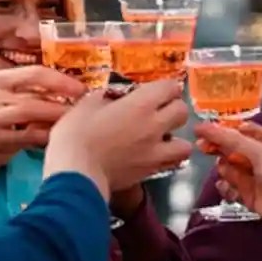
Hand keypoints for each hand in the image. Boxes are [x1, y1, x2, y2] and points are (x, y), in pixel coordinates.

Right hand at [0, 65, 87, 178]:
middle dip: (62, 98)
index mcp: (0, 79)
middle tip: (85, 105)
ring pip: (29, 112)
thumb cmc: (0, 121)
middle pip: (33, 92)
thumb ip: (36, 93)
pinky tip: (60, 138)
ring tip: (75, 120)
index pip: (35, 72)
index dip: (61, 79)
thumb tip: (76, 91)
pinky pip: (25, 135)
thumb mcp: (11, 100)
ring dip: (55, 116)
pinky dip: (44, 135)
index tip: (83, 88)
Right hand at [45, 79, 191, 198]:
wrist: (77, 173)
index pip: (170, 87)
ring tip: (161, 138)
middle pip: (182, 111)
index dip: (165, 87)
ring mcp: (155, 152)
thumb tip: (113, 98)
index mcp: (141, 104)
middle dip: (173, 108)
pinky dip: (167, 159)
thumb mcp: (86, 104)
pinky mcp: (150, 172)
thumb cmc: (77, 134)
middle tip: (159, 111)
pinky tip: (153, 156)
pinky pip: (171, 163)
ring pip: (185, 144)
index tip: (155, 91)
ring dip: (176, 139)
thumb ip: (105, 98)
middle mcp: (155, 125)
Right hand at [193, 122, 261, 233]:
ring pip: (228, 167)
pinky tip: (228, 188)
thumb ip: (229, 140)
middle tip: (202, 148)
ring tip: (228, 173)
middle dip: (218, 149)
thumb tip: (202, 127)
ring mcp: (253, 175)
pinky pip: (230, 185)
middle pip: (231, 148)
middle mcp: (260, 155)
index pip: (240, 129)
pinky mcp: (248, 193)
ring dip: (225, 169)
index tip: (202, 130)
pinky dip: (227, 186)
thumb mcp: (258, 151)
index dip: (221, 129)